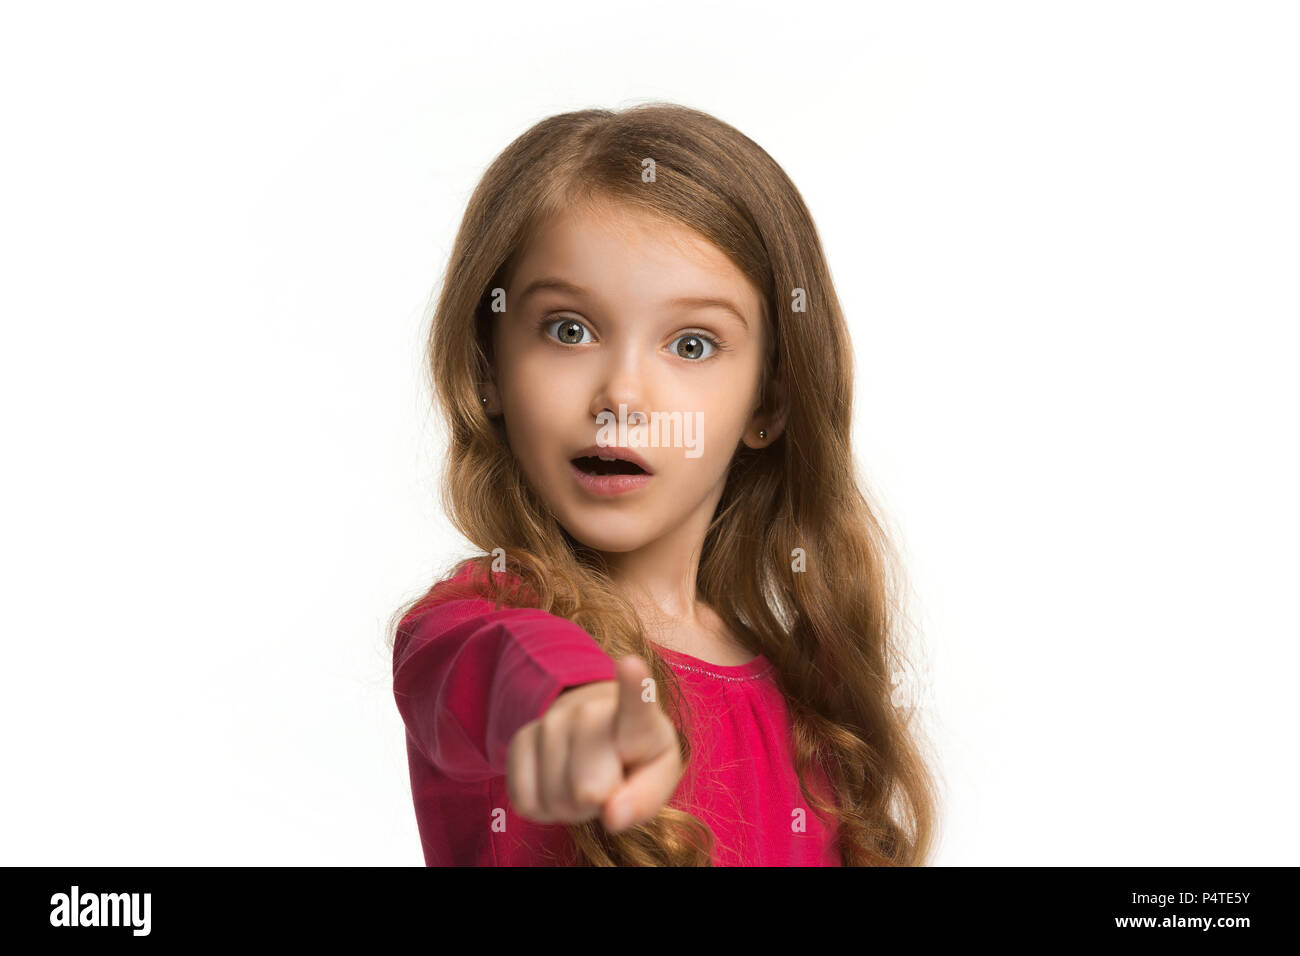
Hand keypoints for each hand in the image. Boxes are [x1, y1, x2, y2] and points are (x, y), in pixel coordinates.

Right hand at [506, 654, 682, 832]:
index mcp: (637, 719)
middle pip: (587, 788)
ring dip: (571, 807)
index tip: (631, 663)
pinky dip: (544, 809)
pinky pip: (525, 801)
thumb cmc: (637, 759)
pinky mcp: (519, 740)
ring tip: (586, 782)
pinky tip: (559, 784)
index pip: (634, 705)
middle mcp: (588, 712)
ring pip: (554, 799)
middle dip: (599, 804)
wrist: (600, 732)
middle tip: (610, 786)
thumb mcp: (657, 776)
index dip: (634, 686)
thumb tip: (612, 816)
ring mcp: (550, 722)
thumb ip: (644, 799)